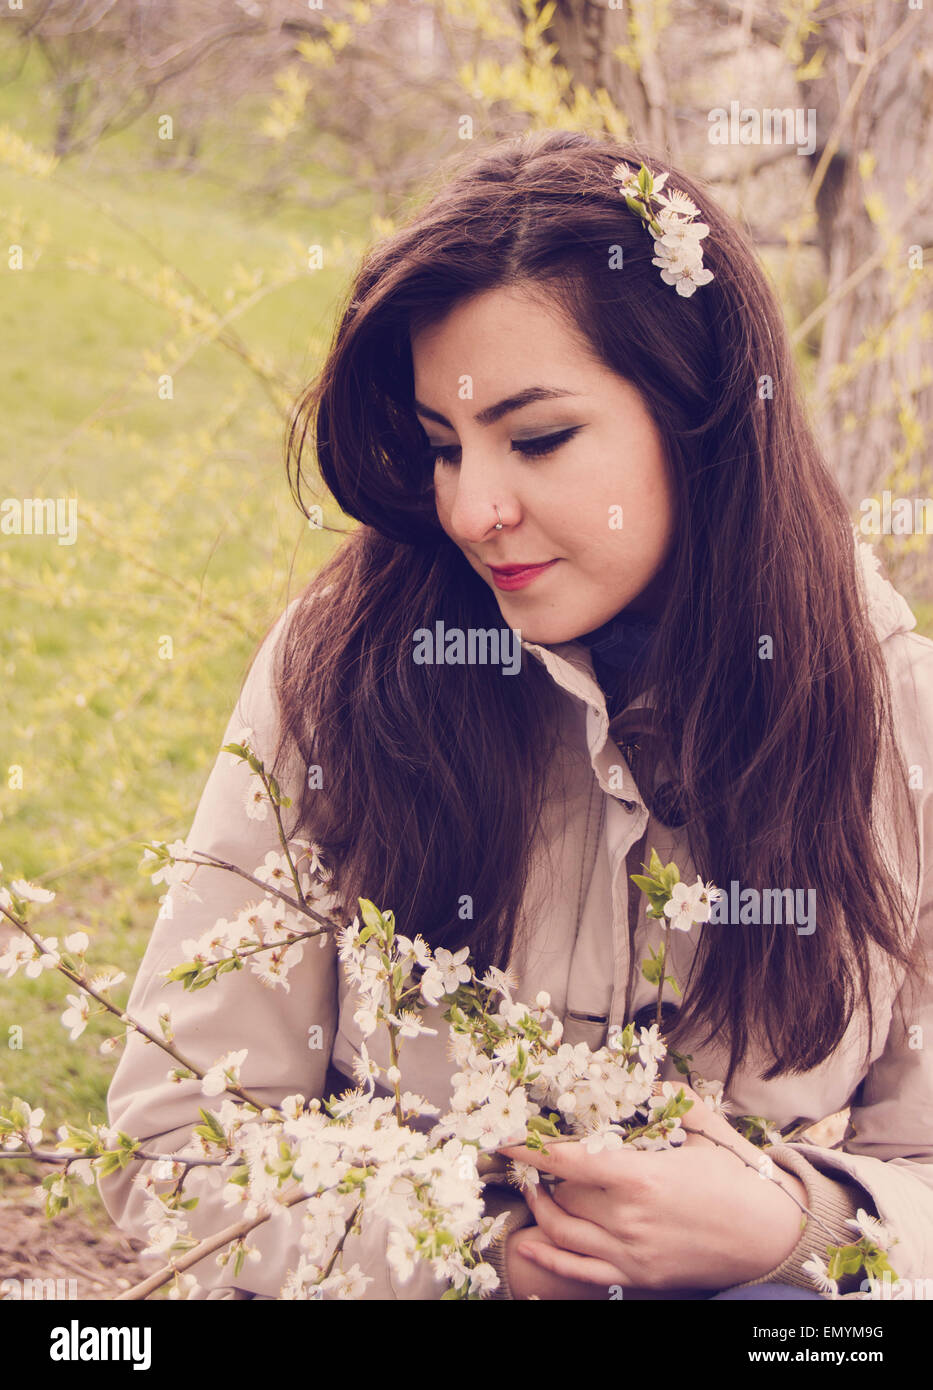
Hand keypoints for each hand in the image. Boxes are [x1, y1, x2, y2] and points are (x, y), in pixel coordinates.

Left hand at [498, 1083, 808, 1292]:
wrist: (772, 1236)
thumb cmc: (738, 1178)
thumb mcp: (705, 1128)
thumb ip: (670, 1099)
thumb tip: (644, 1081)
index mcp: (640, 1177)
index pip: (565, 1161)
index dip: (528, 1148)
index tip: (503, 1138)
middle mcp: (627, 1218)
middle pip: (562, 1195)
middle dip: (541, 1176)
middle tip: (529, 1158)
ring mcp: (631, 1253)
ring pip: (563, 1233)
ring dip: (541, 1211)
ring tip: (534, 1192)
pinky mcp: (638, 1277)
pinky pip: (581, 1271)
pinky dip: (549, 1260)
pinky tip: (530, 1245)